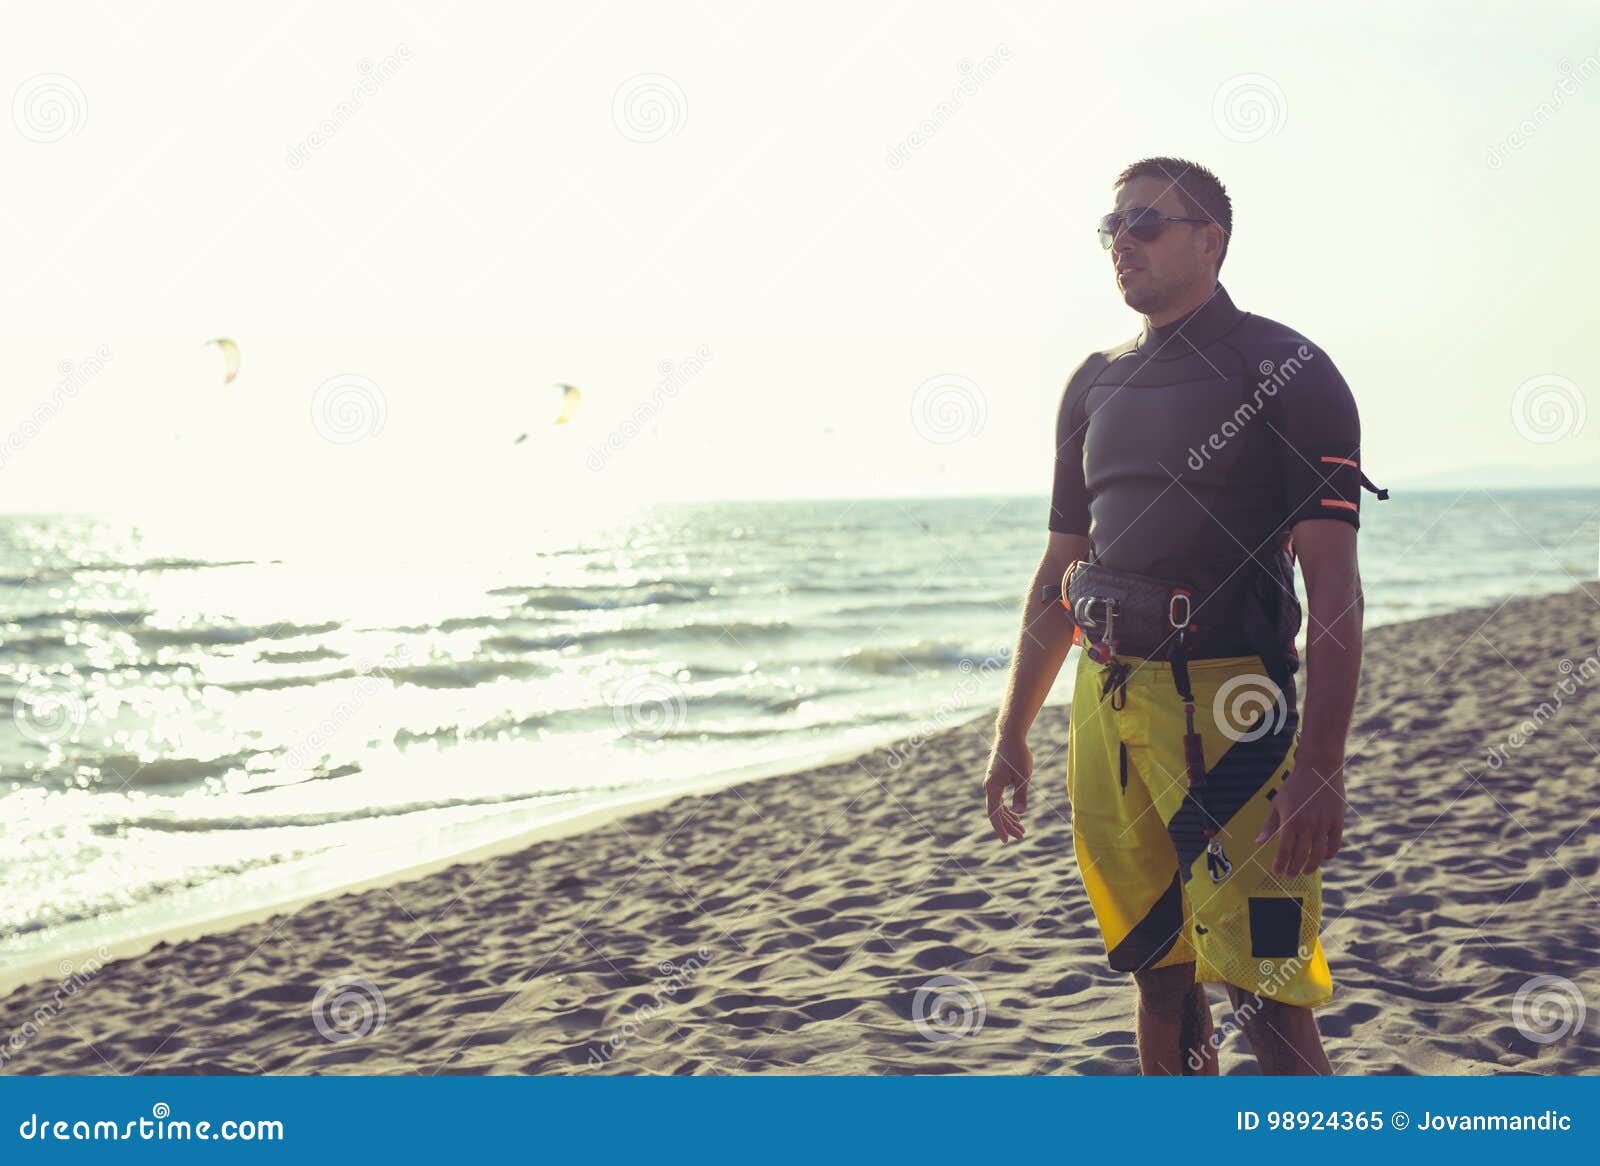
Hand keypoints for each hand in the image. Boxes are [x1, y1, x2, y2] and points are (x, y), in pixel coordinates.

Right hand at [984, 737, 1032, 843]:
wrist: (1010, 735)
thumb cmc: (1017, 754)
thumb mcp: (1023, 776)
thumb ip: (1021, 795)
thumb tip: (1019, 813)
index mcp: (992, 787)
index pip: (994, 814)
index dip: (1000, 828)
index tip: (1006, 841)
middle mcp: (989, 786)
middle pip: (996, 812)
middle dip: (1008, 826)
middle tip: (1022, 836)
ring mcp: (992, 783)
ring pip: (998, 806)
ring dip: (1009, 818)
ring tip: (1022, 829)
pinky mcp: (997, 779)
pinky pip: (999, 799)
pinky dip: (1007, 808)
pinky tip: (1016, 814)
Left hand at [1255, 755, 1345, 876]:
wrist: (1319, 768)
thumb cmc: (1294, 785)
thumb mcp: (1278, 803)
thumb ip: (1270, 825)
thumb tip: (1259, 843)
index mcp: (1290, 821)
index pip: (1283, 851)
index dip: (1280, 865)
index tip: (1277, 873)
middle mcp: (1307, 825)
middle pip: (1301, 856)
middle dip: (1293, 869)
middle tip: (1289, 876)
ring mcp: (1324, 824)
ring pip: (1318, 854)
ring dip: (1311, 866)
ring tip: (1305, 871)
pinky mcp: (1337, 822)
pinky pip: (1334, 845)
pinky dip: (1328, 855)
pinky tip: (1322, 857)